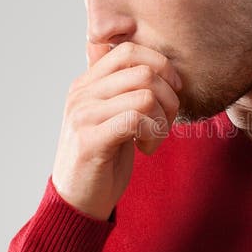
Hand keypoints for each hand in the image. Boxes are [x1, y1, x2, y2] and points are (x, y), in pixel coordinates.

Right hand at [51, 41, 181, 220]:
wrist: (78, 201)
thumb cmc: (104, 159)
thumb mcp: (112, 116)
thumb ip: (124, 90)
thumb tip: (155, 65)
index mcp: (86, 83)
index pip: (128, 50)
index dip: (161, 65)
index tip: (173, 90)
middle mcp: (81, 94)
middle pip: (144, 72)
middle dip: (169, 98)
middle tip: (166, 123)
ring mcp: (82, 116)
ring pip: (145, 95)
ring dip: (162, 120)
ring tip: (154, 139)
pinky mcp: (90, 140)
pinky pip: (136, 120)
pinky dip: (153, 134)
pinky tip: (146, 149)